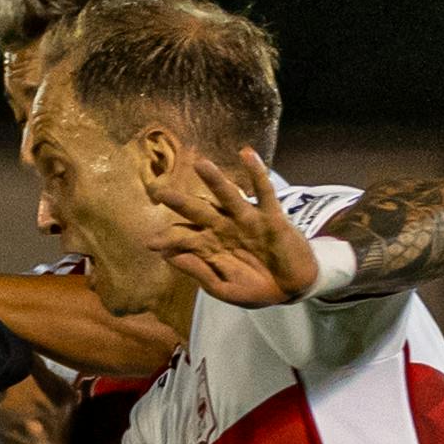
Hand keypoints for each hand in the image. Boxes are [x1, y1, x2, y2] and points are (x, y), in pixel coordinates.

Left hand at [143, 143, 319, 307]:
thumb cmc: (256, 288)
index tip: (151, 243)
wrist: (292, 289)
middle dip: (180, 202)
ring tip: (201, 164)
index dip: (169, 239)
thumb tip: (169, 257)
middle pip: (199, 211)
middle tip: (158, 191)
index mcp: (212, 245)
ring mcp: (247, 220)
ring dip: (215, 180)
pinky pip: (264, 191)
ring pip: (228, 196)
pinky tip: (247, 154)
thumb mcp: (224, 288)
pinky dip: (256, 173)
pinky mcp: (271, 216)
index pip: (185, 238)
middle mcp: (225, 227)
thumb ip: (200, 272)